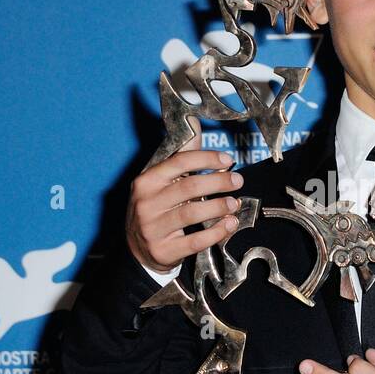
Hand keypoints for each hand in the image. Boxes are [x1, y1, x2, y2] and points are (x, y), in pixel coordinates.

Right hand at [126, 116, 244, 273]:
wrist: (136, 250)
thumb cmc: (154, 210)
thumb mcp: (160, 183)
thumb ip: (180, 158)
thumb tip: (194, 123)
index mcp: (146, 181)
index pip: (179, 162)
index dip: (206, 158)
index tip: (227, 160)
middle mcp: (147, 203)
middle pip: (189, 187)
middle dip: (218, 182)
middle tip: (237, 181)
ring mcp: (153, 228)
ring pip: (192, 213)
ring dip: (218, 206)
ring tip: (234, 203)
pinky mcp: (163, 250)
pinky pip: (195, 241)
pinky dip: (216, 232)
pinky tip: (229, 225)